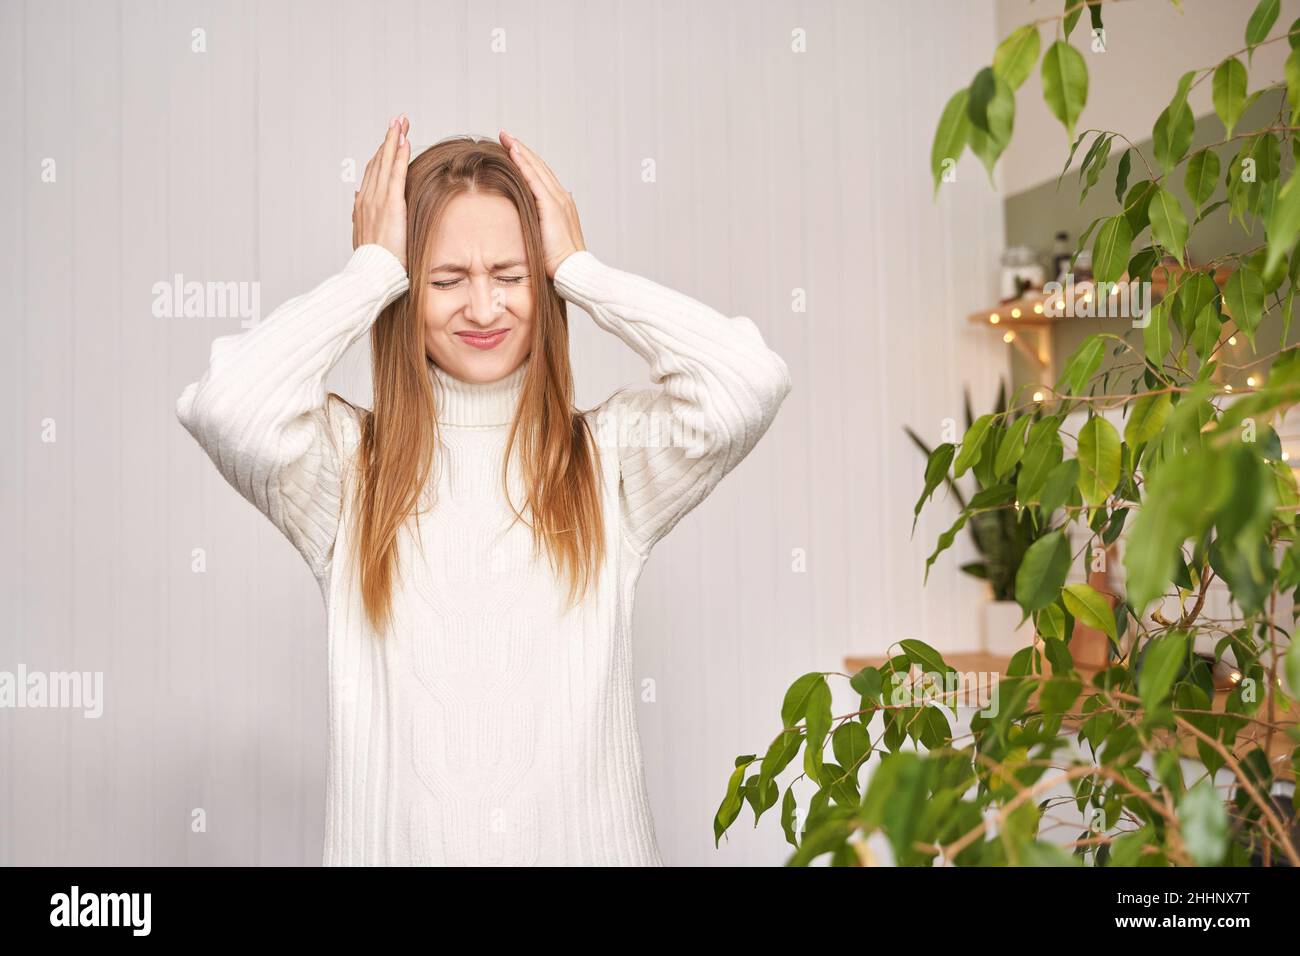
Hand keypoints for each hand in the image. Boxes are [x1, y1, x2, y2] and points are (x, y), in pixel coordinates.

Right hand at [353, 114, 410, 268]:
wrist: (371, 273)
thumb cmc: (373, 262)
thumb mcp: (364, 234)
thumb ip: (362, 214)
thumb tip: (357, 197)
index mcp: (363, 204)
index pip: (373, 173)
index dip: (381, 153)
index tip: (389, 139)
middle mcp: (367, 198)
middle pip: (378, 162)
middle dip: (388, 139)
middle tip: (397, 120)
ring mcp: (377, 199)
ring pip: (385, 162)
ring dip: (393, 139)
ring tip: (401, 122)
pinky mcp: (390, 204)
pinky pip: (396, 173)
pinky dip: (399, 154)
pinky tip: (404, 140)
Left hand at [499, 130, 585, 278]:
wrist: (572, 270)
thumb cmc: (560, 262)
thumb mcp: (548, 238)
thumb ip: (541, 226)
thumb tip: (530, 223)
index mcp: (561, 204)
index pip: (542, 176)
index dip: (528, 161)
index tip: (513, 150)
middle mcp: (562, 197)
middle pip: (539, 167)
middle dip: (522, 149)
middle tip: (506, 135)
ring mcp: (558, 200)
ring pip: (537, 169)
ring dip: (521, 151)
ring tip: (506, 138)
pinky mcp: (551, 206)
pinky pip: (534, 180)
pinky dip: (524, 165)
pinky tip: (513, 153)